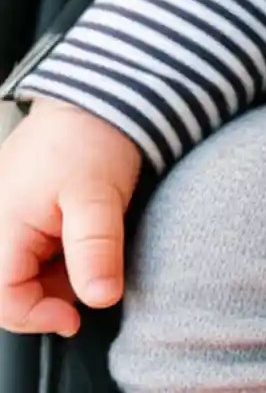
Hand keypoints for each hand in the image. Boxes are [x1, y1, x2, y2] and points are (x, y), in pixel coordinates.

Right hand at [0, 98, 140, 336]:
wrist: (96, 104)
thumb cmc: (91, 141)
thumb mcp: (99, 199)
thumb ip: (95, 250)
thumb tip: (99, 298)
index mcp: (1, 227)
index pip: (3, 300)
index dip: (39, 317)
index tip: (77, 316)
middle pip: (11, 290)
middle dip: (52, 294)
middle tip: (91, 274)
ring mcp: (6, 220)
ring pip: (24, 275)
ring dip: (59, 276)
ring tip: (90, 244)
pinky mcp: (20, 215)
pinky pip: (32, 254)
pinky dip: (59, 257)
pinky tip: (82, 236)